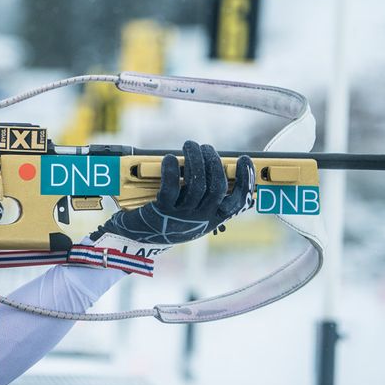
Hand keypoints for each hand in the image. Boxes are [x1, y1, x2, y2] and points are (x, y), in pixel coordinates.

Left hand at [91, 140, 254, 247]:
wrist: (138, 239)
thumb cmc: (168, 220)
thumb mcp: (193, 214)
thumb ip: (206, 197)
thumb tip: (216, 165)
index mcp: (213, 218)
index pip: (239, 202)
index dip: (246, 180)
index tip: (244, 159)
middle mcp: (201, 218)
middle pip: (217, 187)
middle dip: (214, 161)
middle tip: (206, 147)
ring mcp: (182, 215)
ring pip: (196, 184)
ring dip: (194, 159)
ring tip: (190, 145)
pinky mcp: (161, 210)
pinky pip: (170, 188)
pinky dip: (172, 170)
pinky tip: (169, 158)